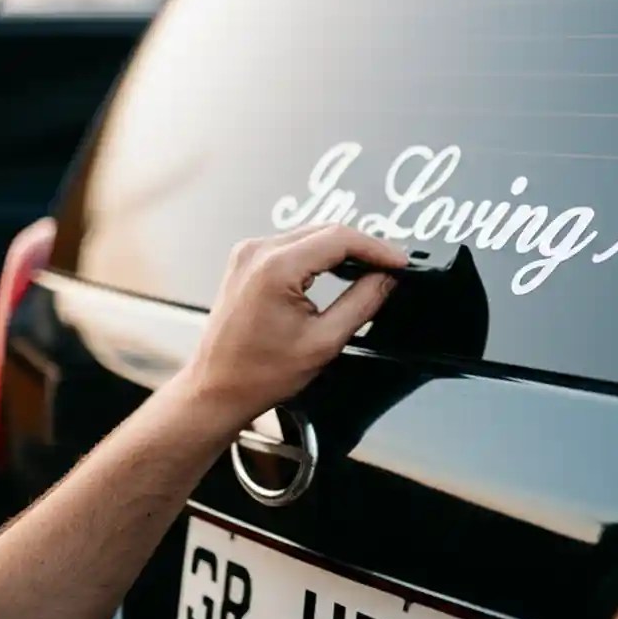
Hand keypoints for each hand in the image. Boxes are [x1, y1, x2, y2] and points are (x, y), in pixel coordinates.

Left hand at [178, 224, 407, 425]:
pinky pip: (294, 244)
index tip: (400, 261)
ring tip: (372, 268)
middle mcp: (258, 251)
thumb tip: (386, 279)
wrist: (217, 388)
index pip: (340, 238)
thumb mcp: (324, 341)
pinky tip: (340, 268)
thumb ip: (362, 302)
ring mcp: (249, 253)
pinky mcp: (247, 260)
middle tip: (392, 267)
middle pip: (327, 230)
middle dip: (364, 246)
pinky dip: (321, 253)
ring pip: (312, 234)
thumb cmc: (259, 373)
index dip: (378, 247)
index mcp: (275, 268)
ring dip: (344, 248)